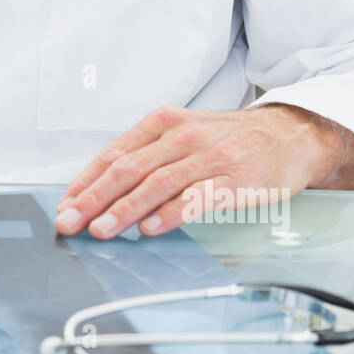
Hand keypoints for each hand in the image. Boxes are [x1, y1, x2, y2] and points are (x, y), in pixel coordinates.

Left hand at [54, 102, 342, 238]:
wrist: (288, 135)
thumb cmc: (229, 140)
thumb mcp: (183, 135)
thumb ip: (146, 157)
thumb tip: (101, 192)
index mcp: (162, 123)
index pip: (113, 154)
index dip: (85, 182)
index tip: (65, 206)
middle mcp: (182, 136)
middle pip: (128, 169)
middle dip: (93, 198)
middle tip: (70, 222)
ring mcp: (209, 157)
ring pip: (157, 184)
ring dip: (124, 209)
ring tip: (101, 230)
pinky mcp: (234, 180)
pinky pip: (196, 199)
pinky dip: (170, 214)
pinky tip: (150, 228)